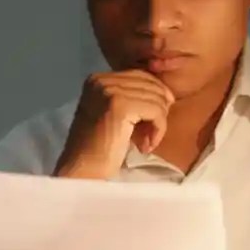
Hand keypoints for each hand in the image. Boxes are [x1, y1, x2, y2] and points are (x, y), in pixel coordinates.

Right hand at [53, 70, 174, 179]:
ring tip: (146, 143)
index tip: (154, 124)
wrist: (83, 173)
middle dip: (158, 112)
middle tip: (149, 137)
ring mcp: (110, 91)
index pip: (140, 76)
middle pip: (150, 85)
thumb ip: (132, 98)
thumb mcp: (114, 115)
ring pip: (156, 99)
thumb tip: (167, 94)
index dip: (156, 97)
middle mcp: (101, 80)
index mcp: (97, 79)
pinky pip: (156, 112)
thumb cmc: (99, 150)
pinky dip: (158, 130)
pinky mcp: (120, 106)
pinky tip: (146, 146)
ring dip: (158, 124)